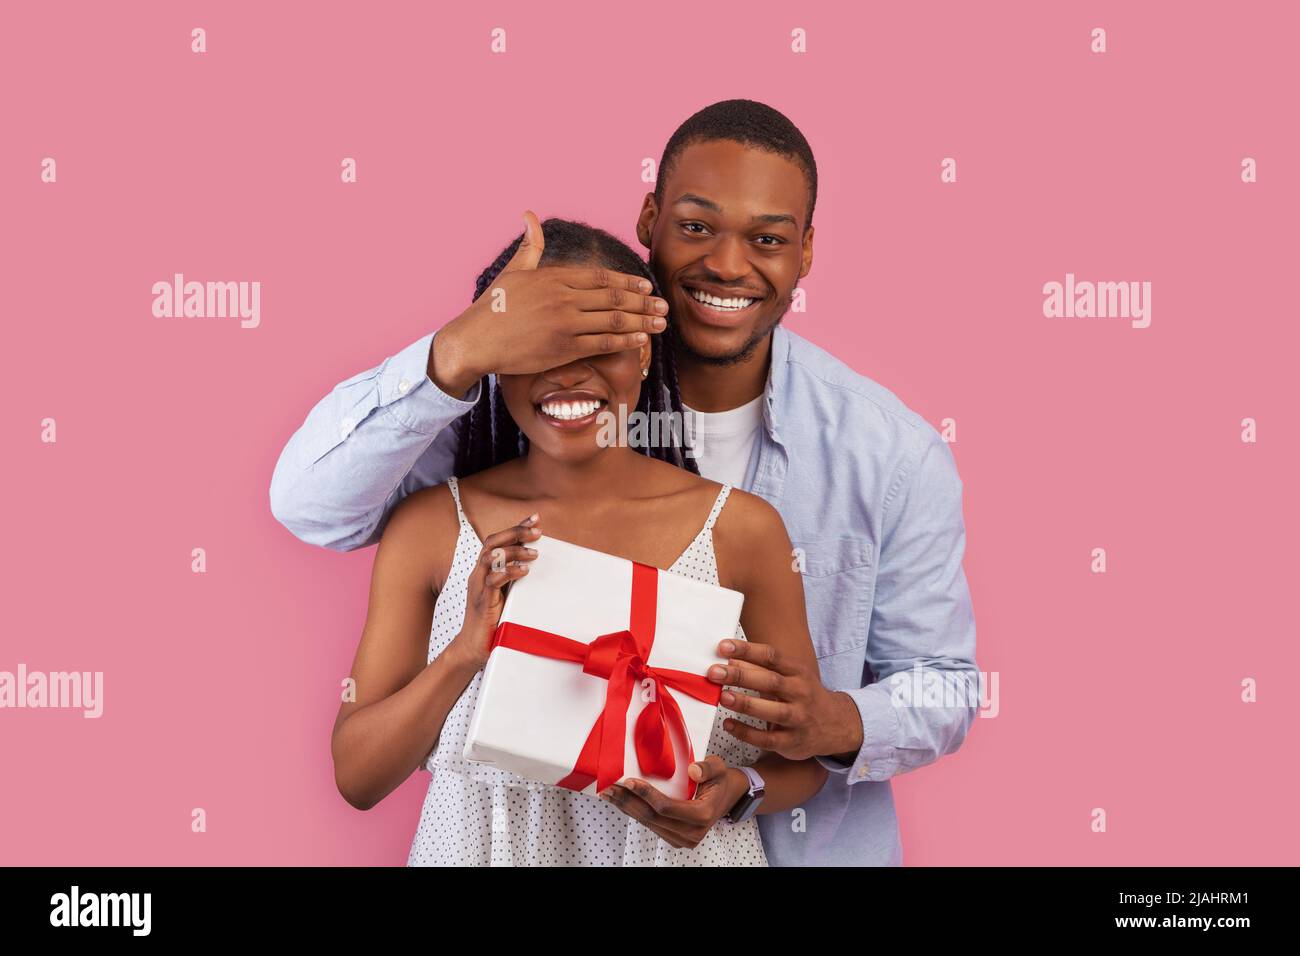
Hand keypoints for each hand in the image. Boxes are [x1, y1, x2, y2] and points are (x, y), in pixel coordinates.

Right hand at [430, 210, 669, 395]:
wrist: (475, 340)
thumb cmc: (493, 307)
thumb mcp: (514, 271)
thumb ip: (530, 244)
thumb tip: (528, 214)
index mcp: (555, 277)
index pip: (601, 276)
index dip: (627, 281)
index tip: (646, 285)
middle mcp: (564, 298)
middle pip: (613, 297)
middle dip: (643, 302)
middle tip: (664, 305)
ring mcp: (565, 323)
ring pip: (613, 320)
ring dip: (642, 321)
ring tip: (661, 323)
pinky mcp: (564, 347)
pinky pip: (603, 343)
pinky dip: (625, 341)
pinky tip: (641, 340)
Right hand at [448, 515, 541, 669]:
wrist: (472, 648)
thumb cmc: (491, 622)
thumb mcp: (506, 596)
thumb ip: (515, 581)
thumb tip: (537, 568)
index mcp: (484, 570)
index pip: (498, 541)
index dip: (516, 527)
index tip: (535, 519)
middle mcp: (479, 574)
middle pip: (493, 542)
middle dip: (515, 532)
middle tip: (537, 531)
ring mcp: (478, 587)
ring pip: (491, 557)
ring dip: (514, 551)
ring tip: (534, 553)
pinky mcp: (482, 601)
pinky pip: (492, 580)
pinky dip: (508, 572)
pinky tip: (524, 571)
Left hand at [598, 755, 748, 848]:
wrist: (728, 797)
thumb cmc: (721, 781)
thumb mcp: (720, 767)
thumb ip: (708, 767)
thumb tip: (692, 770)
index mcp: (703, 815)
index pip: (667, 808)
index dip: (646, 795)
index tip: (629, 781)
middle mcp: (692, 833)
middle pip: (652, 818)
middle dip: (628, 802)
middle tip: (609, 789)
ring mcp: (683, 839)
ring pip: (649, 823)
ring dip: (627, 808)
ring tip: (610, 794)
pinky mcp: (675, 838)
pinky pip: (651, 825)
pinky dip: (635, 812)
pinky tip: (622, 802)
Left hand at [708, 640, 863, 761]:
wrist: (836, 725)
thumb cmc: (804, 695)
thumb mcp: (789, 677)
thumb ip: (760, 669)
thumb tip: (729, 660)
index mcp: (798, 672)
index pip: (772, 656)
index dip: (747, 650)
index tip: (723, 647)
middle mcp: (801, 693)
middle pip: (770, 682)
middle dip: (741, 675)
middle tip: (714, 672)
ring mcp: (798, 719)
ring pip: (772, 711)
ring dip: (746, 703)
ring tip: (723, 696)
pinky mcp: (792, 742)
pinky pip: (767, 739)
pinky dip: (746, 732)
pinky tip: (728, 724)